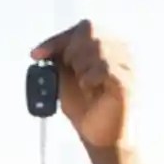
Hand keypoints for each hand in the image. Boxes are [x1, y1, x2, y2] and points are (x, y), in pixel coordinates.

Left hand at [31, 20, 133, 148]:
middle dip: (70, 52)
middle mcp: (121, 51)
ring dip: (81, 66)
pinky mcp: (126, 80)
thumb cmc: (84, 107)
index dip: (57, 39)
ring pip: (98, 46)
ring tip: (85, 84)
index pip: (84, 28)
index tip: (35, 55)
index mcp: (107, 47)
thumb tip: (42, 50)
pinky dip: (90, 77)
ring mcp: (127, 64)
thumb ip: (58, 61)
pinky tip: (91, 89)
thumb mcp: (64, 79)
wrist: (98, 136)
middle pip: (90, 31)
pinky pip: (104, 67)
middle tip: (71, 72)